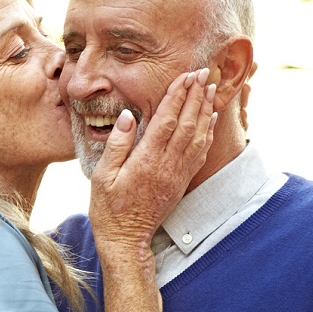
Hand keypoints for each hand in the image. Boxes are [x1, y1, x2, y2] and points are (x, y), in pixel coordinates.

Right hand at [89, 69, 215, 250]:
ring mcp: (177, 174)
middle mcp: (166, 165)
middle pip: (187, 123)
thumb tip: (128, 116)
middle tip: (203, 73)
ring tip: (210, 88)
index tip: (185, 76)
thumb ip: (117, 145)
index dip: (178, 96)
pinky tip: (208, 119)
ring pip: (197, 136)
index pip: (166, 120)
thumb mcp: (102, 176)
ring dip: (205, 110)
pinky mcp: (182, 181)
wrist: (127, 238)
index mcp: (146, 161)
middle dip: (196, 95)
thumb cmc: (109, 208)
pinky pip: (200, 152)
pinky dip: (207, 132)